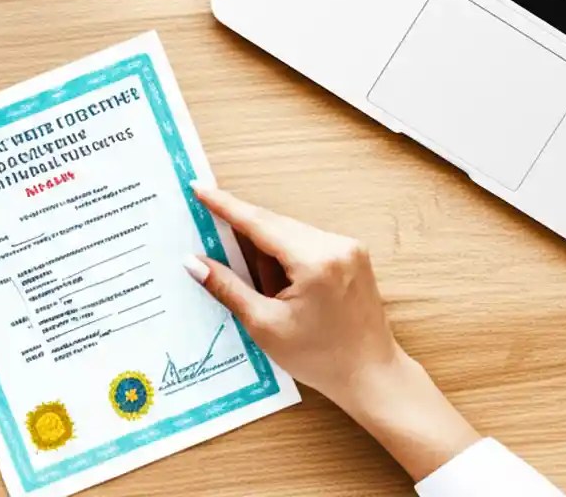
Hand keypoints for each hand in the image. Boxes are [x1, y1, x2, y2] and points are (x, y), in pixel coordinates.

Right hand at [184, 183, 479, 480]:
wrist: (372, 375)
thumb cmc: (319, 358)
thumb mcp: (264, 325)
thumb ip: (227, 288)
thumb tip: (193, 262)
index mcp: (314, 261)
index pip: (259, 223)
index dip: (225, 206)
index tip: (200, 189)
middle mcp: (336, 245)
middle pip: (275, 224)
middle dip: (243, 232)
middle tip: (211, 234)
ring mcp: (349, 247)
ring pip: (291, 232)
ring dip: (266, 248)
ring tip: (263, 288)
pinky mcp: (353, 254)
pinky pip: (308, 242)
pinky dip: (287, 254)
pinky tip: (281, 283)